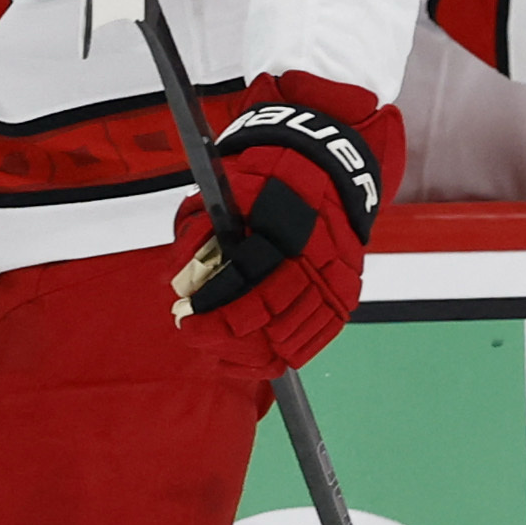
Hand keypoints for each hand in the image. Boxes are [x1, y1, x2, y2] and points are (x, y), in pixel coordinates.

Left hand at [169, 71, 400, 375]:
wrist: (325, 168)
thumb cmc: (267, 178)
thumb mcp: (226, 191)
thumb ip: (199, 233)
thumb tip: (180, 283)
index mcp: (283, 231)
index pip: (246, 286)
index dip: (213, 312)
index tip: (185, 320)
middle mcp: (315, 260)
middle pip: (268, 318)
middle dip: (224, 337)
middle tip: (196, 336)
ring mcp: (335, 282)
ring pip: (292, 337)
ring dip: (250, 353)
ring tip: (220, 350)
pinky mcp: (345, 295)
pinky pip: (315, 339)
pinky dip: (283, 355)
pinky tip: (255, 356)